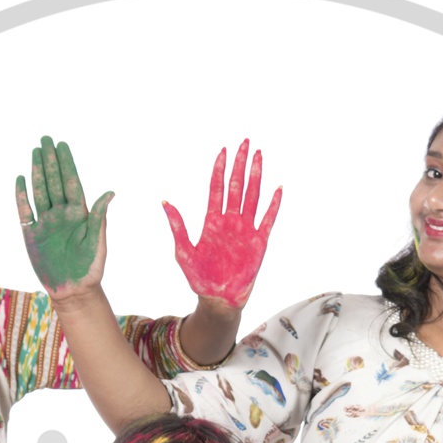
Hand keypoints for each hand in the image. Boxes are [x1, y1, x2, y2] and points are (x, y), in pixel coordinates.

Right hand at [15, 136, 112, 298]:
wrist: (73, 290)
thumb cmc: (90, 268)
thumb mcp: (97, 242)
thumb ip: (99, 217)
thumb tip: (110, 193)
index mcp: (79, 214)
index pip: (72, 183)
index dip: (67, 164)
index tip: (62, 145)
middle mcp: (62, 214)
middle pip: (54, 182)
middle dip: (50, 160)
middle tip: (46, 140)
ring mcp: (46, 222)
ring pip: (40, 192)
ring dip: (37, 172)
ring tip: (35, 152)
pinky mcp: (32, 234)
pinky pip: (25, 211)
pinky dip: (21, 196)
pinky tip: (20, 179)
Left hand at [163, 140, 281, 308]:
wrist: (217, 299)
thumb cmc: (199, 278)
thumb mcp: (183, 251)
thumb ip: (178, 226)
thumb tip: (165, 201)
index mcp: (212, 221)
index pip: (216, 188)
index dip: (219, 169)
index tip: (223, 150)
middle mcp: (230, 221)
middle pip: (236, 186)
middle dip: (240, 164)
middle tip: (244, 142)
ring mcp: (245, 230)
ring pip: (252, 196)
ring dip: (256, 176)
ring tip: (258, 156)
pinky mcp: (259, 242)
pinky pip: (268, 219)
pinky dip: (274, 205)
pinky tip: (278, 188)